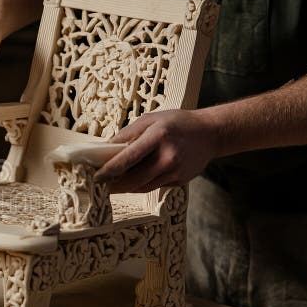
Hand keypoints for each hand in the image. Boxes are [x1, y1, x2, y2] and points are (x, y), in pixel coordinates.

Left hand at [94, 109, 220, 192]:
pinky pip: (154, 186)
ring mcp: (175, 172)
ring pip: (142, 187)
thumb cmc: (177, 123)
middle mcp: (168, 157)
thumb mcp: (151, 119)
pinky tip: (134, 179)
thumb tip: (105, 148)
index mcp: (158, 137)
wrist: (210, 133)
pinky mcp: (179, 181)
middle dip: (113, 184)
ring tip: (112, 184)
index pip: (127, 158)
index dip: (109, 170)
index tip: (96, 177)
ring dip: (125, 187)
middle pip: (133, 179)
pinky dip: (141, 184)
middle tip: (100, 184)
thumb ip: (127, 134)